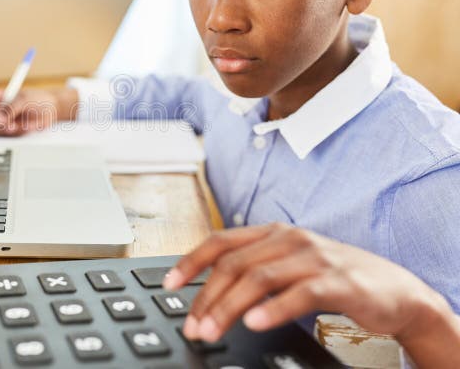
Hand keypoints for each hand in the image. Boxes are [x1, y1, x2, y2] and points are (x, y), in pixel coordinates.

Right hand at [0, 87, 77, 135]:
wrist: (52, 109)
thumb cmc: (38, 99)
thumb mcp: (24, 100)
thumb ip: (10, 109)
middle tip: (8, 125)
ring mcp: (4, 122)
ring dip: (9, 129)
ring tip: (22, 123)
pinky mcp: (12, 131)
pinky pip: (10, 136)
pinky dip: (18, 132)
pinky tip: (27, 125)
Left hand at [163, 223, 459, 366]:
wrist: (395, 290)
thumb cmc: (335, 279)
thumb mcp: (287, 268)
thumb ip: (253, 273)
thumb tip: (209, 295)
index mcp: (272, 233)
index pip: (220, 241)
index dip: (191, 261)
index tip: (168, 284)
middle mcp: (289, 239)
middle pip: (234, 264)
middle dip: (206, 297)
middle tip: (192, 325)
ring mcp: (313, 257)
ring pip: (259, 278)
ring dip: (229, 307)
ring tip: (212, 329)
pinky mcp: (337, 280)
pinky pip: (299, 293)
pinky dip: (273, 308)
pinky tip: (255, 323)